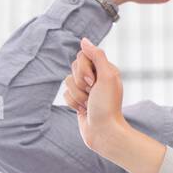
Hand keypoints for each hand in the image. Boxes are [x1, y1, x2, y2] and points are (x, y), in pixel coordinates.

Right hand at [68, 38, 126, 155]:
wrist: (103, 131)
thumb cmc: (107, 105)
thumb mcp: (107, 77)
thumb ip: (97, 56)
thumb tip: (84, 40)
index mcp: (106, 69)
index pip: (83, 55)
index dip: (84, 69)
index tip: (94, 82)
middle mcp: (96, 77)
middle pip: (73, 67)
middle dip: (80, 83)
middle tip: (92, 93)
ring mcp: (87, 89)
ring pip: (67, 82)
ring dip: (77, 95)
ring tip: (89, 104)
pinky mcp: (79, 100)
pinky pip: (65, 94)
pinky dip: (73, 103)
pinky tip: (84, 110)